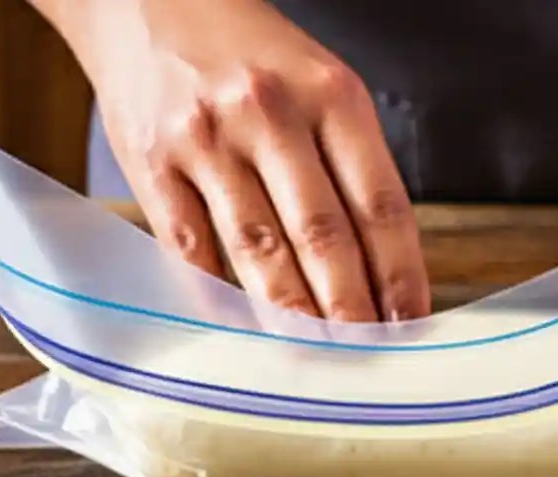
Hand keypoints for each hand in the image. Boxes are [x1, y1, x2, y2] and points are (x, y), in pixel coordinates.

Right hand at [53, 0, 429, 321]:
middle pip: (322, 235)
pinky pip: (192, 251)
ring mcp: (206, 141)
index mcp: (329, 93)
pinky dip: (222, 298)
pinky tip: (245, 330)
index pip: (379, 203)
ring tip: (315, 358)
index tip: (411, 323)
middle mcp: (268, 114)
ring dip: (291, 318)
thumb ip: (345, 164)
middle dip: (350, 310)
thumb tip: (376, 267)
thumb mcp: (316, 83)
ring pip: (257, 251)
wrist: (146, 2)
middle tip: (367, 359)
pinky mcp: (152, 165)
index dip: (401, 274)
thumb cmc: (245, 53)